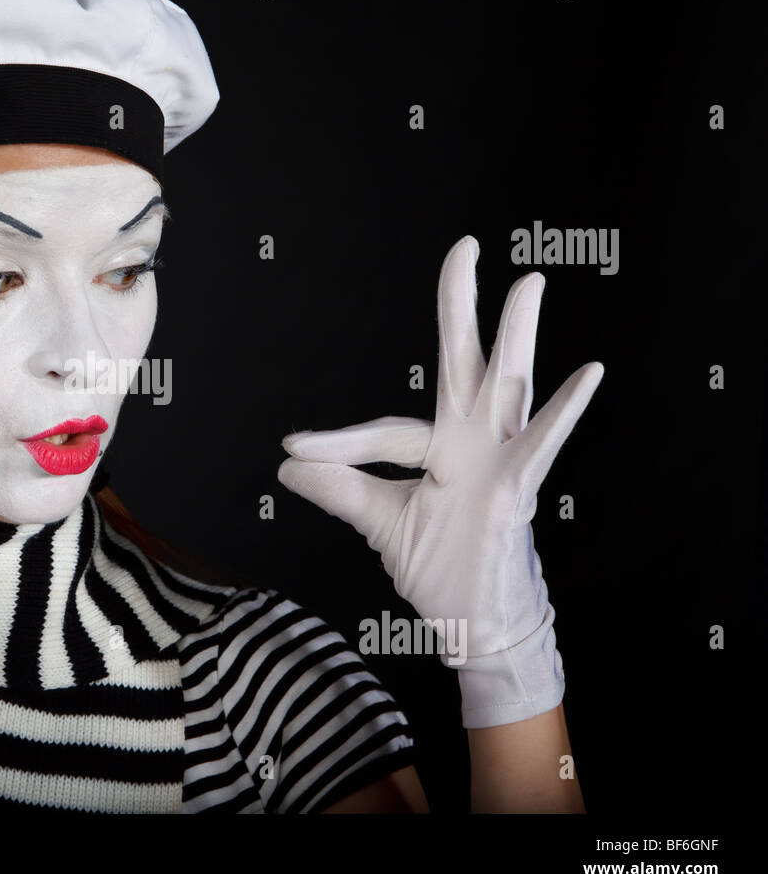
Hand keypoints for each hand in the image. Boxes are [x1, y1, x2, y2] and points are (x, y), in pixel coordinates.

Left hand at [276, 235, 602, 726]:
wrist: (472, 627)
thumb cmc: (441, 571)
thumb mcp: (380, 522)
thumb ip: (339, 489)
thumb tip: (286, 467)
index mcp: (440, 449)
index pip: (382, 431)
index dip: (335, 443)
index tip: (292, 449)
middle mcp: (472, 444)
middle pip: (462, 363)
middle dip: (462, 306)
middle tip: (466, 246)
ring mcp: (497, 462)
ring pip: (508, 388)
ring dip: (517, 337)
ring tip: (528, 283)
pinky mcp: (515, 491)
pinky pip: (539, 447)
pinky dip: (563, 412)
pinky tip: (587, 374)